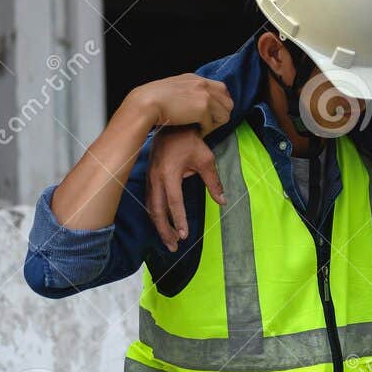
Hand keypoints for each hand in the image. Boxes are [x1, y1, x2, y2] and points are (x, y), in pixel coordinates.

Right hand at [126, 73, 232, 134]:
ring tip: (202, 128)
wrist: (146, 103)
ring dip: (215, 124)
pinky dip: (205, 130)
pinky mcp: (203, 109)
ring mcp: (204, 95)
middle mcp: (203, 84)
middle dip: (221, 115)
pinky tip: (194, 131)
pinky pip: (212, 124)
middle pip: (228, 101)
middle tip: (208, 124)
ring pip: (225, 114)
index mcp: (195, 79)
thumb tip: (190, 104)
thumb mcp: (172, 89)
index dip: (219, 104)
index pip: (221, 89)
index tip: (210, 114)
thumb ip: (184, 93)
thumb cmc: (151, 100)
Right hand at [146, 126, 224, 250]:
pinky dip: (155, 215)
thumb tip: (223, 201)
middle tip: (173, 247)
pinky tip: (162, 224)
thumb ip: (213, 182)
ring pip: (151, 208)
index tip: (184, 235)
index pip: (174, 202)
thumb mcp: (205, 159)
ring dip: (159, 226)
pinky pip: (150, 201)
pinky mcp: (149, 179)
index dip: (178, 220)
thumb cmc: (188, 141)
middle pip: (157, 211)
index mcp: (169, 174)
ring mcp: (150, 179)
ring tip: (169, 241)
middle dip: (164, 231)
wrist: (170, 125)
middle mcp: (156, 179)